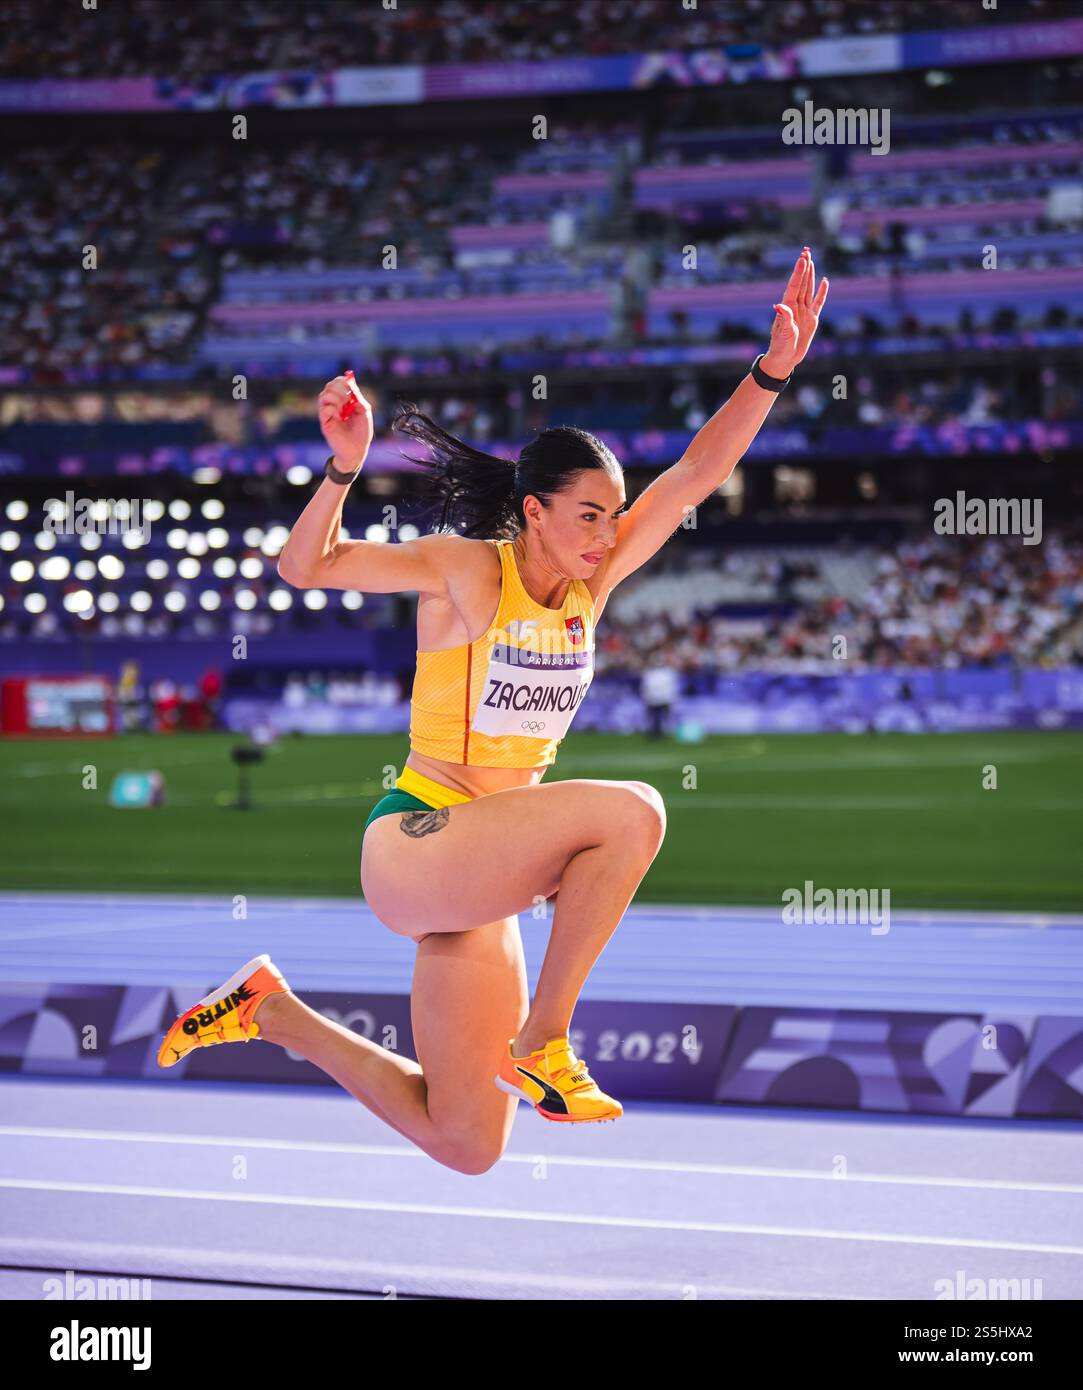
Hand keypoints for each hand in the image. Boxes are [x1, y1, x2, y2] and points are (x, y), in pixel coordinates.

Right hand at [318, 375, 373, 468]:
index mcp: (344, 400)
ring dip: (337, 399)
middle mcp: (334, 404)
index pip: (337, 382)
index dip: (343, 381)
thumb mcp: (364, 411)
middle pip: (329, 386)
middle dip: (340, 389)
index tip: (351, 388)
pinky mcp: (325, 422)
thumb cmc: (362, 432)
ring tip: (345, 410)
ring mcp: (328, 413)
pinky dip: (333, 410)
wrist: (357, 450)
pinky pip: (324, 409)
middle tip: (349, 399)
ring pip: (324, 395)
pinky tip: (340, 417)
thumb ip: (357, 397)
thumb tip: (350, 381)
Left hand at [760, 247, 828, 377]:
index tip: (802, 257)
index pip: (795, 285)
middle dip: (804, 267)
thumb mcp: (783, 333)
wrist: (785, 359)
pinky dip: (822, 292)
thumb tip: (778, 305)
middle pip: (802, 283)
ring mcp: (804, 312)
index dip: (799, 271)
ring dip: (810, 275)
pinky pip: (818, 302)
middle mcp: (796, 307)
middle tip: (806, 251)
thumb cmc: (781, 347)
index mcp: (788, 308)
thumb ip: (784, 319)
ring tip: (810, 260)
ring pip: (808, 289)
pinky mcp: (812, 319)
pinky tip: (825, 281)